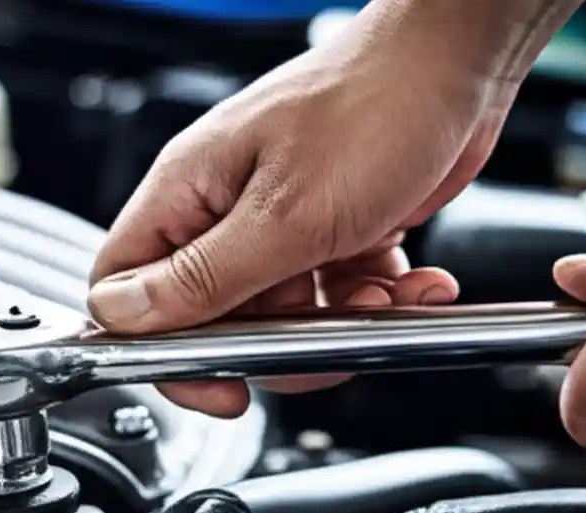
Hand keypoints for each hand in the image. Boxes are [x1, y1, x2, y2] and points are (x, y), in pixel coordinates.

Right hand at [86, 1, 552, 417]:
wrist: (459, 62)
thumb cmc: (373, 103)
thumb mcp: (285, 214)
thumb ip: (205, 278)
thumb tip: (126, 318)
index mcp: (187, 192)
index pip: (127, 289)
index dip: (160, 346)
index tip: (214, 377)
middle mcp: (223, 207)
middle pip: (212, 316)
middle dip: (273, 342)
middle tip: (316, 345)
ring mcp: (276, 218)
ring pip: (281, 314)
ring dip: (337, 324)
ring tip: (378, 297)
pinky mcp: (329, 226)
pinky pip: (333, 293)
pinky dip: (374, 298)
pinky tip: (406, 280)